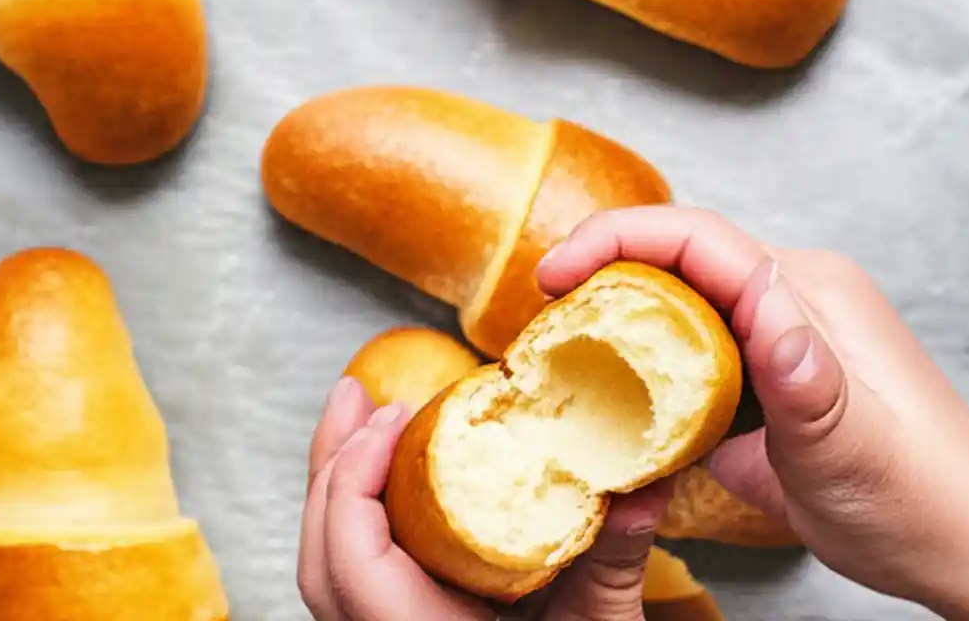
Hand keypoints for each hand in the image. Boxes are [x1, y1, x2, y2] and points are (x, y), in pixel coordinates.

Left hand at [297, 377, 674, 620]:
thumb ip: (613, 563)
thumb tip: (647, 484)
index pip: (350, 564)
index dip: (352, 481)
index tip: (394, 416)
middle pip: (321, 557)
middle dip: (330, 465)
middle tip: (355, 394)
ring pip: (331, 566)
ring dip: (339, 486)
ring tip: (361, 420)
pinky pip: (359, 574)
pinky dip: (362, 517)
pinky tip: (390, 479)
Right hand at [535, 206, 968, 617]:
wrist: (963, 546)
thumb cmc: (923, 499)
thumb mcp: (854, 446)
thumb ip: (807, 378)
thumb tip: (763, 306)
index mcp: (813, 295)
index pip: (699, 238)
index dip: (617, 241)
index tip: (555, 274)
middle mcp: (796, 301)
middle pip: (681, 262)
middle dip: (605, 277)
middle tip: (547, 322)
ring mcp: (783, 339)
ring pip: (683, 306)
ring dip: (623, 322)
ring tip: (569, 356)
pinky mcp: (772, 380)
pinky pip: (698, 353)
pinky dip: (652, 367)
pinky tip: (623, 400)